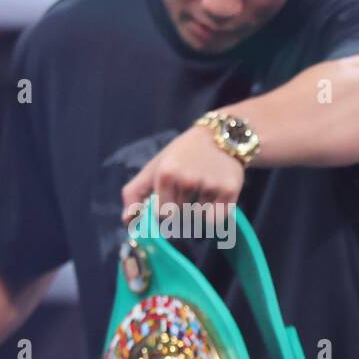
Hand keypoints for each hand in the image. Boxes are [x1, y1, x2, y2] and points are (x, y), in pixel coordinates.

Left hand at [121, 125, 245, 224]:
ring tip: (204, 189)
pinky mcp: (230, 191)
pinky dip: (215, 216)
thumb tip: (128, 221)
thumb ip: (134, 193)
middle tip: (190, 188)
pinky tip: (215, 199)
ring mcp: (210, 186)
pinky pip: (216, 221)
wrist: (220, 137)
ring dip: (200, 210)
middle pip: (181, 216)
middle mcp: (188, 180)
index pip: (162, 215)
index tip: (171, 200)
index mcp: (166, 174)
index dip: (166, 211)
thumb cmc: (182, 155)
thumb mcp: (155, 167)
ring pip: (199, 219)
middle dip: (184, 208)